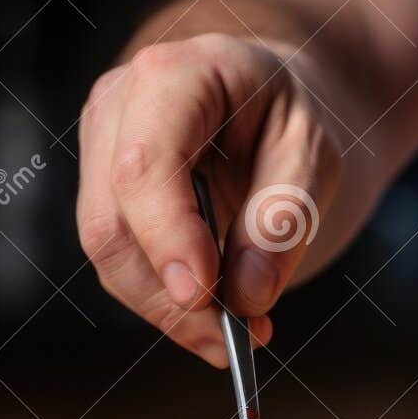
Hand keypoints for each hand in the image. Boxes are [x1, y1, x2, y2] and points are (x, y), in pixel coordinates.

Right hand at [75, 33, 342, 366]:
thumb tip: (246, 294)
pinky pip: (122, 259)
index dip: (167, 237)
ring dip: (169, 309)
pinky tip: (217, 316)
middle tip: (235, 342)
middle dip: (168, 295)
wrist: (271, 99)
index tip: (202, 296)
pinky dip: (167, 299)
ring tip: (239, 336)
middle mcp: (120, 104)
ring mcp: (102, 145)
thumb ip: (284, 219)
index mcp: (176, 75)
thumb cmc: (292, 118)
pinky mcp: (104, 187)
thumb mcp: (315, 155)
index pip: (146, 164)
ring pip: (109, 252)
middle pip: (112, 221)